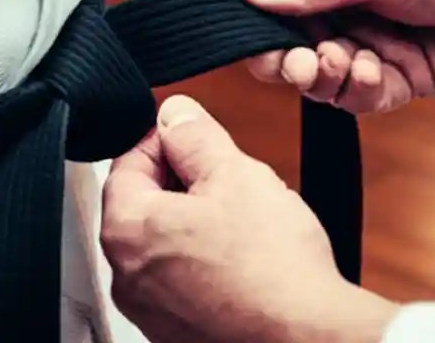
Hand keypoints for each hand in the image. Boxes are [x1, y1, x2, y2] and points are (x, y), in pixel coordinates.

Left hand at [101, 95, 396, 342]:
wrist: (307, 338)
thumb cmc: (272, 267)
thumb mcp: (235, 175)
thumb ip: (195, 137)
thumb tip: (175, 115)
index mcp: (127, 229)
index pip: (127, 163)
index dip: (163, 139)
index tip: (191, 135)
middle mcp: (126, 277)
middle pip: (142, 207)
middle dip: (181, 183)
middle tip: (225, 175)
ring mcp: (150, 313)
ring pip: (164, 247)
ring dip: (194, 224)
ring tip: (242, 219)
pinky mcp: (177, 337)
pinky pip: (182, 284)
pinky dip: (204, 265)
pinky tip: (244, 260)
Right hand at [239, 0, 434, 113]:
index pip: (278, 7)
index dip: (264, 31)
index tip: (265, 46)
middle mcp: (349, 11)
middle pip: (295, 49)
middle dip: (292, 62)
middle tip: (305, 64)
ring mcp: (376, 47)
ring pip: (326, 80)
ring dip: (328, 78)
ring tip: (344, 63)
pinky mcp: (405, 79)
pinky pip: (364, 98)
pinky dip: (359, 92)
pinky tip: (371, 75)